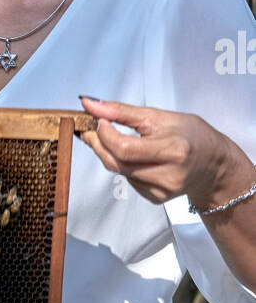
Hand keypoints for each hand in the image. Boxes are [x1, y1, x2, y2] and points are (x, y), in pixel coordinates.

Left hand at [76, 95, 234, 207]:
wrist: (213, 163)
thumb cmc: (191, 135)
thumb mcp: (160, 116)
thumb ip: (122, 112)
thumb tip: (90, 105)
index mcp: (174, 150)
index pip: (125, 148)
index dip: (105, 134)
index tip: (98, 120)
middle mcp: (169, 175)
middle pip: (117, 163)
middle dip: (98, 144)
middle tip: (90, 129)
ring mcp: (162, 191)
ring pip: (119, 172)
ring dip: (109, 154)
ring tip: (112, 138)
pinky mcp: (155, 198)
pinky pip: (127, 180)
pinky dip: (123, 166)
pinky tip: (132, 156)